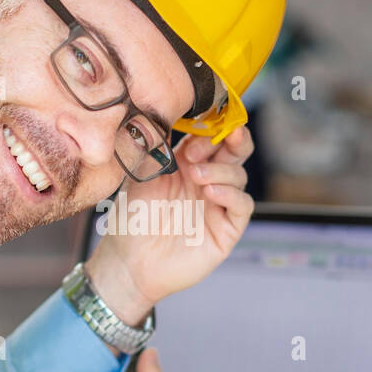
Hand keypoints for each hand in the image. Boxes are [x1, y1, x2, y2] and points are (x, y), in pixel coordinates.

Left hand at [84, 126, 255, 325]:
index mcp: (188, 164)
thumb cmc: (132, 219)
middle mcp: (207, 182)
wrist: (129, 261)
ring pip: (239, 176)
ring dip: (222, 170)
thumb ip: (157, 146)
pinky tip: (211, 193)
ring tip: (198, 176)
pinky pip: (242, 206)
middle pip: (236, 151)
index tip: (192, 139)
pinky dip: (232, 195)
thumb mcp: (141, 175)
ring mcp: (219, 205)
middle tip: (225, 135)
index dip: (210, 131)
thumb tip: (164, 110)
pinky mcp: (227, 230)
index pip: (212, 137)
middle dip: (234, 138)